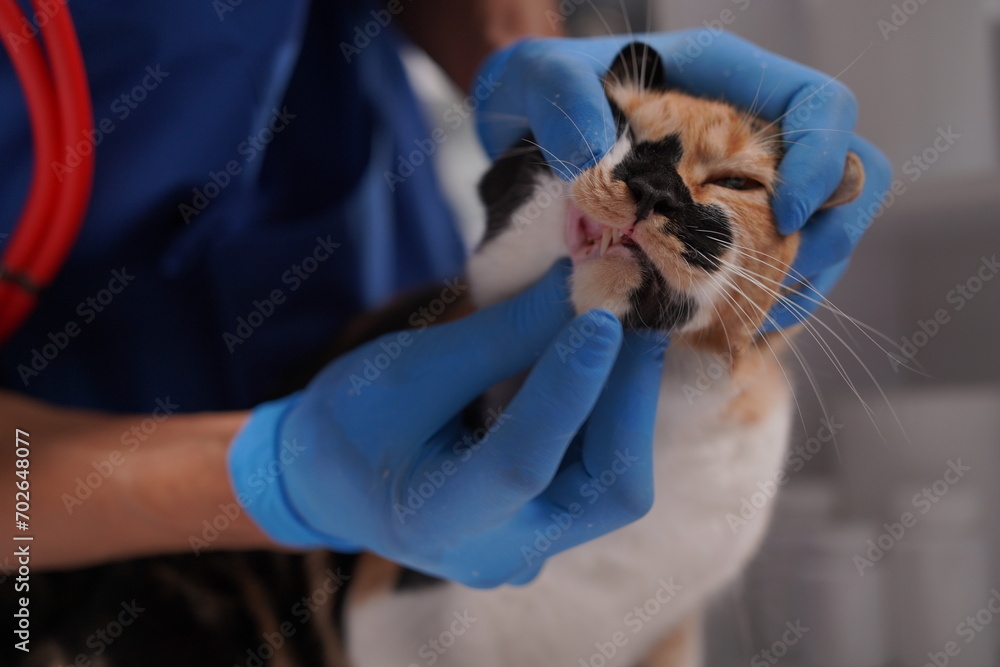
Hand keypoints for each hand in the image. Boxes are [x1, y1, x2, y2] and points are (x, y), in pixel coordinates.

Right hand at [227, 263, 666, 586]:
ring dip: (627, 403)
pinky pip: (600, 475)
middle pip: (604, 491)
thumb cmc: (351, 421)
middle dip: (628, 400)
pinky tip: (606, 365)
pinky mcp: (547, 530)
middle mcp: (500, 554)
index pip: (521, 464)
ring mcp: (530, 550)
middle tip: (636, 318)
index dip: (569, 389)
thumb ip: (500, 336)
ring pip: (615, 483)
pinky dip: (611, 415)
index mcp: (436, 522)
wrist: (328, 480)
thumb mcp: (408, 369)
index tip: (604, 317)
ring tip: (626, 330)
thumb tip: (584, 283)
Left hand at [474, 31, 890, 328]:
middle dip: (831, 234)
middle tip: (784, 277)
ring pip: (817, 232)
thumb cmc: (542, 89)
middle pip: (846, 177)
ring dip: (802, 279)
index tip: (786, 214)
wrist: (526, 125)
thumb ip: (565, 100)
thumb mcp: (541, 78)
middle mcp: (749, 133)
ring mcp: (741, 187)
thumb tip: (595, 156)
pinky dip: (766, 302)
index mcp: (727, 80)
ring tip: (752, 315)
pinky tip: (729, 324)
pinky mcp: (720, 233)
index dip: (824, 159)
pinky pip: (773, 270)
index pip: (821, 105)